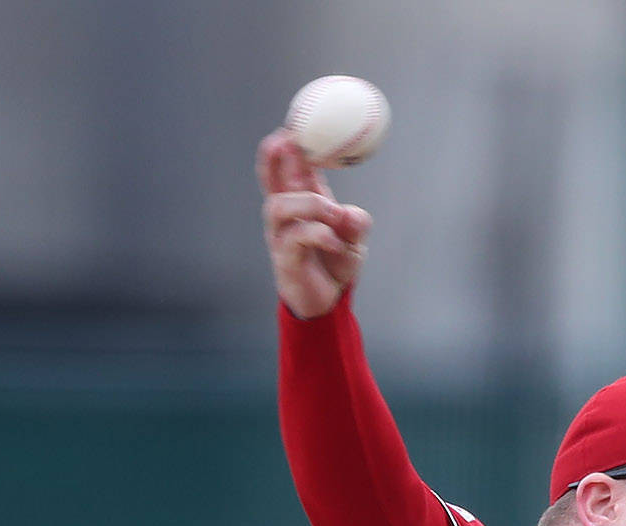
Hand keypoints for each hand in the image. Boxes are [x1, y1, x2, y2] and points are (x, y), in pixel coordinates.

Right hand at [256, 129, 372, 319]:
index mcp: (302, 202)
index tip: (296, 123)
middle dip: (273, 156)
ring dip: (308, 204)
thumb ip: (356, 224)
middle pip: (269, 179)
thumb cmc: (338, 262)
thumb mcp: (355, 239)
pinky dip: (319, 235)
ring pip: (278, 206)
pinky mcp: (284, 259)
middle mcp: (286, 215)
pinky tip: (337, 243)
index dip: (289, 144)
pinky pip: (294, 239)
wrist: (328, 302)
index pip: (289, 167)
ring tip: (332, 213)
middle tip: (288, 140)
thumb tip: (350, 213)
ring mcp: (281, 236)